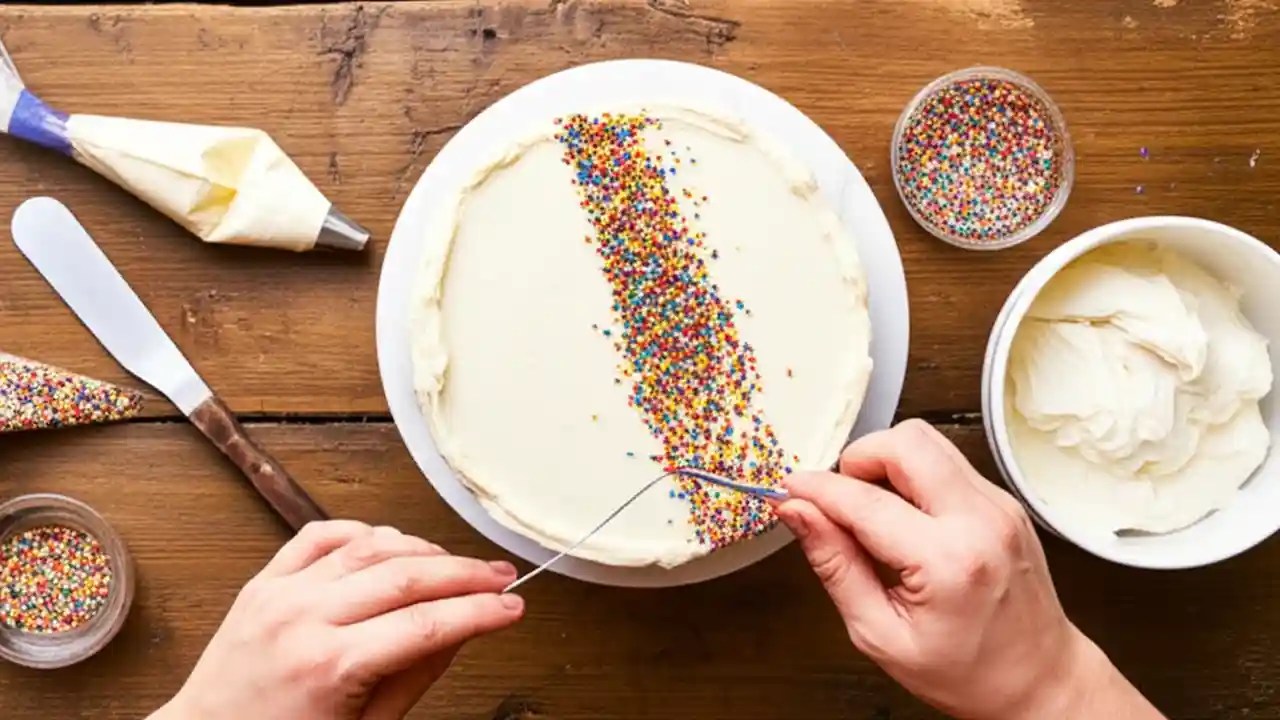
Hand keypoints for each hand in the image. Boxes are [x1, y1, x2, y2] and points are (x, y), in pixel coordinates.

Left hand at [150, 521, 523, 719]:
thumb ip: (417, 675)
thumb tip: (463, 630)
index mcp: (330, 667)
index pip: (428, 623)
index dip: (480, 611)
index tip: (512, 605)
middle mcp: (303, 620)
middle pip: (406, 575)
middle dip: (464, 572)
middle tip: (499, 576)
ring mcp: (279, 594)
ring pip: (370, 546)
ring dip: (423, 548)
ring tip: (455, 564)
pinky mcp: (262, 581)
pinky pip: (321, 535)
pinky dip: (364, 532)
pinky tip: (390, 544)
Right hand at [778, 420, 1163, 719]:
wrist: (1038, 680)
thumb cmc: (968, 672)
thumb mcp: (881, 634)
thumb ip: (835, 566)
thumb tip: (800, 514)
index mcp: (949, 561)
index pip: (865, 501)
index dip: (817, 489)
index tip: (791, 490)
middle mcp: (980, 521)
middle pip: (904, 443)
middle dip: (858, 460)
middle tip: (841, 500)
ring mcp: (998, 505)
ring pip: (926, 441)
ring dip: (886, 464)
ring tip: (873, 510)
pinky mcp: (1002, 501)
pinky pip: (945, 462)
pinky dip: (912, 477)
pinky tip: (904, 519)